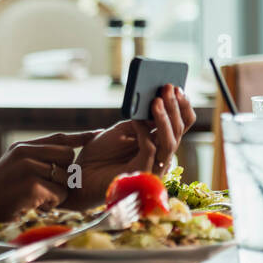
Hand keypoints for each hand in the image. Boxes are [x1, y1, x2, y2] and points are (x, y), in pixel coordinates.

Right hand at [0, 130, 96, 221]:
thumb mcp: (13, 168)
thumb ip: (35, 159)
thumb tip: (66, 158)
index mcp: (21, 147)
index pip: (59, 138)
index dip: (80, 137)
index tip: (97, 134)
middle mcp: (25, 153)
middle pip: (68, 157)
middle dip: (64, 175)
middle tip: (46, 189)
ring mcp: (28, 168)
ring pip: (65, 178)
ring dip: (56, 194)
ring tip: (35, 199)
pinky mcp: (32, 185)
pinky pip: (59, 195)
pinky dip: (50, 204)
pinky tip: (33, 206)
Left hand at [64, 85, 195, 209]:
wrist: (80, 175)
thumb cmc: (99, 153)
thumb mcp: (121, 131)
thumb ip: (139, 120)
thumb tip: (157, 103)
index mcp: (158, 144)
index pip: (180, 125)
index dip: (182, 107)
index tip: (177, 88)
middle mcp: (160, 156)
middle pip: (178, 132)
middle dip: (175, 107)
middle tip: (169, 88)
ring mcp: (153, 166)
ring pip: (169, 142)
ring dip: (164, 119)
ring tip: (155, 100)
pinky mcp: (141, 173)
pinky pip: (149, 150)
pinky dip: (143, 132)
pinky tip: (136, 119)